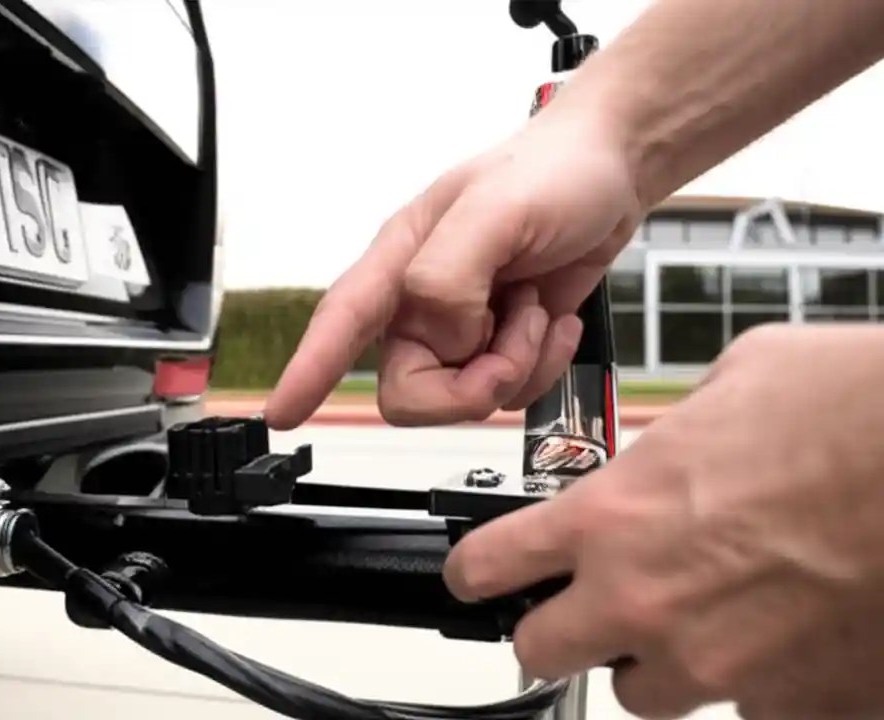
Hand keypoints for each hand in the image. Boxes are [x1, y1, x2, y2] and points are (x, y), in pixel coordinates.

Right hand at [264, 106, 643, 428]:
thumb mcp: (496, 208)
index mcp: (400, 261)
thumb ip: (449, 274)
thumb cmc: (555, 168)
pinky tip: (551, 319)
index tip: (281, 414)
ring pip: (464, 398)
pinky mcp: (503, 342)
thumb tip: (442, 335)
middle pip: (408, 389)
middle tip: (505, 346)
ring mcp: (463, 326)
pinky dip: (542, 365)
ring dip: (515, 364)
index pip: (340, 323)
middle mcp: (420, 301)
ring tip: (534, 308)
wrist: (616, 168)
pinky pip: (509, 391)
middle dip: (466, 386)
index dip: (307, 371)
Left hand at [446, 324, 883, 718]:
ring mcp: (717, 664)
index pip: (489, 565)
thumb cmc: (853, 411)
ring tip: (701, 614)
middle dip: (554, 630)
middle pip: (540, 654)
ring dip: (655, 658)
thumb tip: (676, 440)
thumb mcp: (736, 383)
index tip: (476, 576)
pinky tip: (785, 634)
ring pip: (643, 692)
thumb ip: (678, 430)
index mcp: (614, 516)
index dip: (474, 572)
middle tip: (584, 606)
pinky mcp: (796, 704)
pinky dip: (756, 679)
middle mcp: (646, 600)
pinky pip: (748, 708)